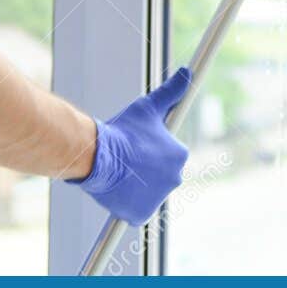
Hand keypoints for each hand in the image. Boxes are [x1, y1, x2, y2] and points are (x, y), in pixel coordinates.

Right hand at [67, 66, 191, 224]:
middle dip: (145, 170)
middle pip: (159, 175)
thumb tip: (187, 73)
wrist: (99, 155)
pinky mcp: (140, 214)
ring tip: (121, 172)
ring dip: (136, 186)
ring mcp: (158, 198)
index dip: (149, 151)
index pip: (167, 155)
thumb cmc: (123, 130)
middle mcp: (175, 178)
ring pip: (148, 193)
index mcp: (179, 155)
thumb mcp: (147, 107)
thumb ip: (170, 91)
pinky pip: (136, 211)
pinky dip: (128, 204)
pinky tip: (118, 191)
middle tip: (128, 160)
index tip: (137, 148)